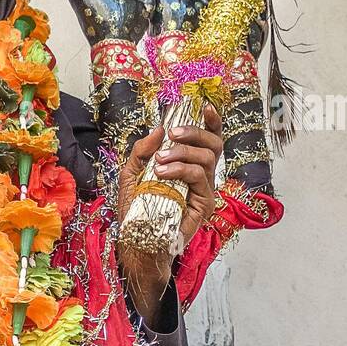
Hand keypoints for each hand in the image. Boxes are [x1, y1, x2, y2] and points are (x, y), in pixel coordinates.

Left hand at [117, 103, 223, 283]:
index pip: (208, 139)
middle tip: (172, 135)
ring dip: (183, 153)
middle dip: (194, 133)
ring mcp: (205, 189)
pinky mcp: (204, 204)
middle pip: (214, 144)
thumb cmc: (136, 207)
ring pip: (207, 159)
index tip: (204, 107)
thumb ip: (142, 151)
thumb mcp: (132, 173)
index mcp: (189, 164)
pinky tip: (162, 173)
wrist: (136, 239)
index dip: (211, 121)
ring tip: (159, 162)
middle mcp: (202, 175)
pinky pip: (199, 178)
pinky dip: (181, 170)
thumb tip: (157, 129)